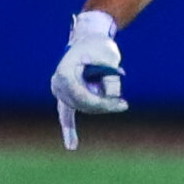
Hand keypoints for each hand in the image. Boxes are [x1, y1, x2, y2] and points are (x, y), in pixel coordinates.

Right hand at [51, 10, 125, 150]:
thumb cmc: (99, 46)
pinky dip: (69, 128)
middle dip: (104, 107)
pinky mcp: (65, 96)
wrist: (88, 38)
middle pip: (83, 105)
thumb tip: (111, 98)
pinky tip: (71, 145)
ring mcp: (60, 91)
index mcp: (65, 73)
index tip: (121, 104)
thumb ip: (110, 79)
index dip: (102, 103)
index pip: (82, 97)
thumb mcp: (110, 57)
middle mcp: (59, 83)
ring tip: (109, 84)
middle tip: (124, 104)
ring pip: (83, 108)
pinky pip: (66, 114)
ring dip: (100, 102)